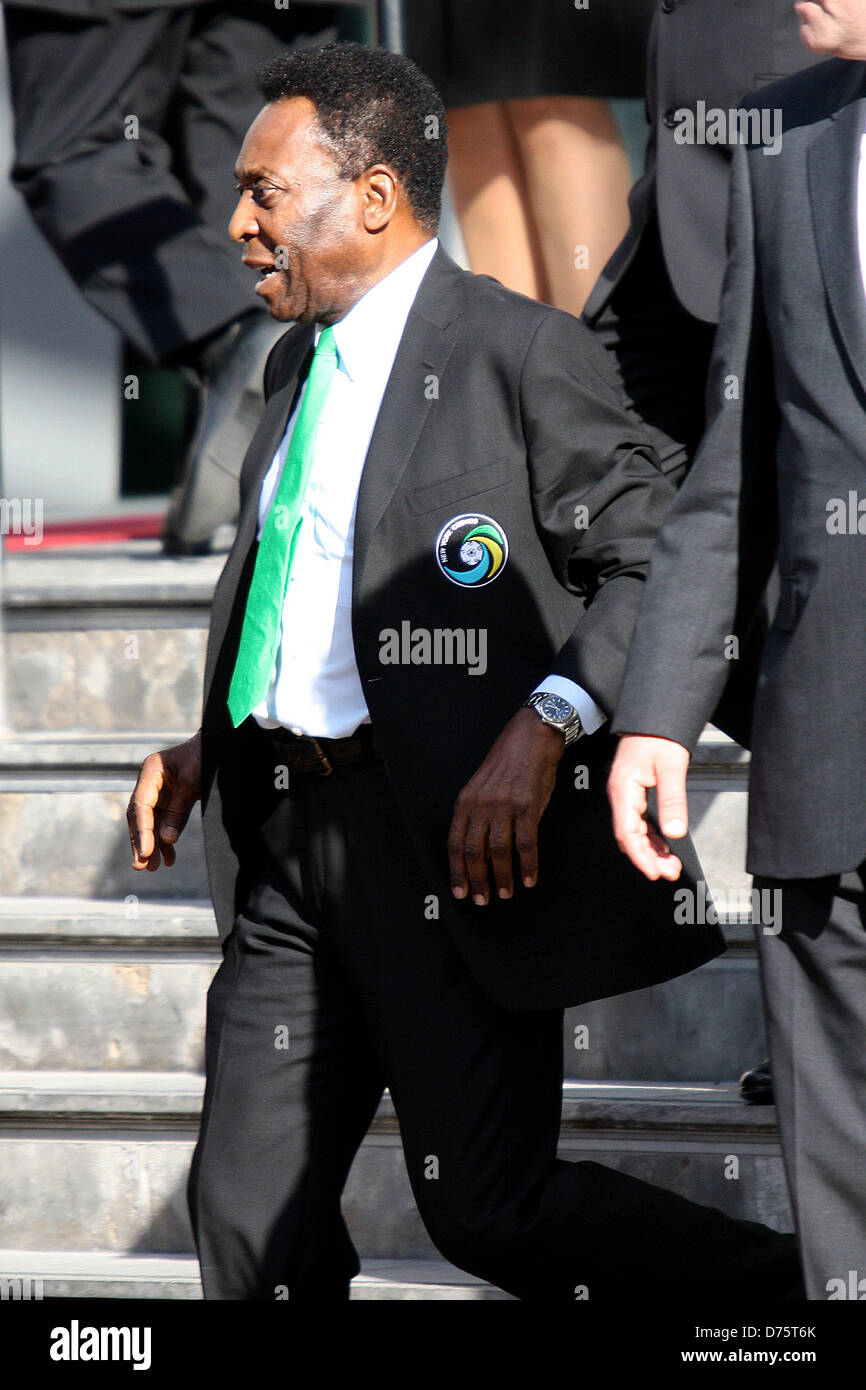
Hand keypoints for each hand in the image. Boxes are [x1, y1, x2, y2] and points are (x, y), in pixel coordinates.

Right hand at [127, 731, 201, 871]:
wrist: (218, 745)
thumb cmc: (204, 756)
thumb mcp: (192, 782)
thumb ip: (178, 810)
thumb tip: (167, 839)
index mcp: (150, 771)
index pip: (141, 805)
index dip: (142, 830)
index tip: (145, 851)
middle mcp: (149, 782)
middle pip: (140, 816)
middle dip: (141, 842)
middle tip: (141, 865)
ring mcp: (158, 792)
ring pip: (150, 823)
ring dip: (152, 845)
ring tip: (154, 867)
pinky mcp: (169, 800)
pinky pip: (163, 823)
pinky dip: (166, 840)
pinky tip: (169, 857)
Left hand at [448, 707, 564, 905]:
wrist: (530, 738)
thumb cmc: (507, 764)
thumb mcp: (480, 787)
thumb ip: (476, 815)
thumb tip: (479, 851)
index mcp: (465, 802)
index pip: (455, 844)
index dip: (457, 871)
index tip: (461, 892)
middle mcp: (481, 806)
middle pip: (475, 852)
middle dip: (478, 880)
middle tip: (483, 900)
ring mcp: (504, 807)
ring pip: (499, 852)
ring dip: (502, 877)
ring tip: (505, 893)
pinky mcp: (528, 807)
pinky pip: (526, 844)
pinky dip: (528, 865)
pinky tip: (529, 879)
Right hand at [607, 733, 689, 880]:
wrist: (653, 718)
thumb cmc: (658, 736)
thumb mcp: (671, 767)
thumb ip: (672, 800)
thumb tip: (674, 831)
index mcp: (623, 790)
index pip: (627, 833)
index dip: (640, 856)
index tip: (654, 872)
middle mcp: (620, 795)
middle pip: (629, 837)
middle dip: (647, 858)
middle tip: (668, 872)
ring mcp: (625, 795)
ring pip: (634, 832)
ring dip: (650, 850)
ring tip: (669, 864)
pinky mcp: (634, 794)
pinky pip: (639, 822)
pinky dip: (651, 838)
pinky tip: (663, 846)